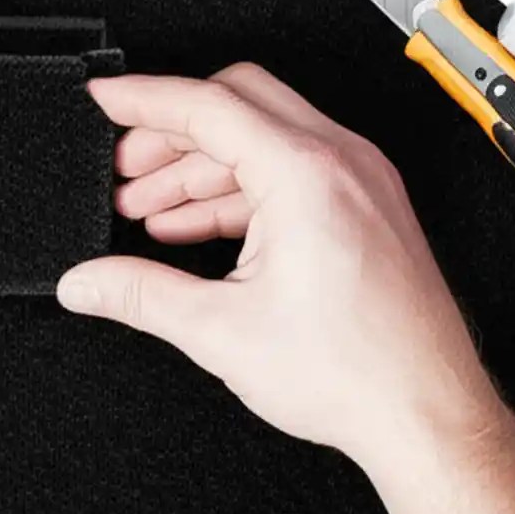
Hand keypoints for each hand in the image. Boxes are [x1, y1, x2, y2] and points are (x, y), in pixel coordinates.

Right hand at [58, 64, 514, 513]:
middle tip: (124, 165)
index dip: (142, 98)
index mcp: (306, 174)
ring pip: (263, 137)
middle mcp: (341, 162)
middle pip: (236, 103)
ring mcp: (360, 181)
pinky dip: (238, 189)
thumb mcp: (221, 330)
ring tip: (150, 206)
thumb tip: (87, 281)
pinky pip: (291, 170)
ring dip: (201, 165)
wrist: (428, 415)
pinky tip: (198, 226)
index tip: (104, 97)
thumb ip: (140, 294)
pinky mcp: (367, 207)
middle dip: (169, 131)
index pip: (206, 106)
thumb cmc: (358, 374)